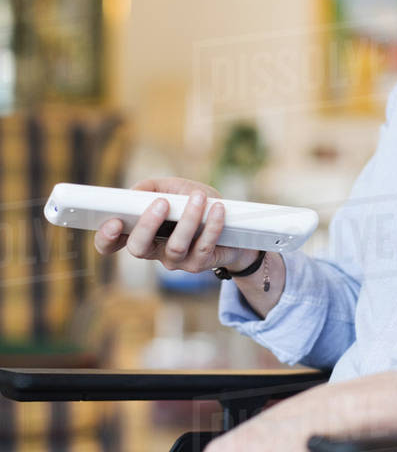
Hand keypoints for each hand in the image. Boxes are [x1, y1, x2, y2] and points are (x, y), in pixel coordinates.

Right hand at [93, 176, 258, 275]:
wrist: (234, 228)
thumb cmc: (197, 205)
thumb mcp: (174, 189)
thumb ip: (151, 187)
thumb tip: (135, 193)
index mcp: (141, 233)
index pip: (111, 243)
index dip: (106, 238)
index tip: (113, 222)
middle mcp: (154, 251)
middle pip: (138, 248)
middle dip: (147, 226)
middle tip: (160, 203)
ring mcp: (177, 261)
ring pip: (175, 247)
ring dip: (187, 219)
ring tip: (198, 197)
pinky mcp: (199, 264)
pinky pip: (203, 247)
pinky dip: (212, 225)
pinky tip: (217, 208)